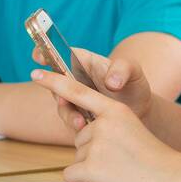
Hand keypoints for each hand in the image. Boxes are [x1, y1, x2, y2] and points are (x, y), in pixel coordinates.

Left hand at [29, 66, 180, 181]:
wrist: (173, 180)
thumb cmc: (155, 160)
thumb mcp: (132, 130)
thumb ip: (107, 127)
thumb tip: (82, 137)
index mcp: (115, 109)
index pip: (78, 91)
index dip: (54, 82)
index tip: (35, 73)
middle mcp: (102, 123)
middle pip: (79, 137)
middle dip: (92, 153)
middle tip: (121, 161)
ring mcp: (96, 144)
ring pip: (76, 158)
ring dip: (92, 170)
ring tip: (119, 171)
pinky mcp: (91, 166)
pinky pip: (71, 176)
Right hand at [30, 46, 152, 131]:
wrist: (142, 114)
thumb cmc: (135, 86)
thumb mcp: (134, 71)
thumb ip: (123, 69)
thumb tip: (111, 81)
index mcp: (86, 63)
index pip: (62, 53)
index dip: (46, 52)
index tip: (38, 56)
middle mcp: (77, 80)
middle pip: (56, 81)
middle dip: (54, 90)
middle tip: (62, 99)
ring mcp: (76, 99)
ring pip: (62, 104)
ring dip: (66, 112)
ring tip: (80, 122)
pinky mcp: (80, 116)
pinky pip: (70, 120)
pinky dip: (74, 125)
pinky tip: (85, 128)